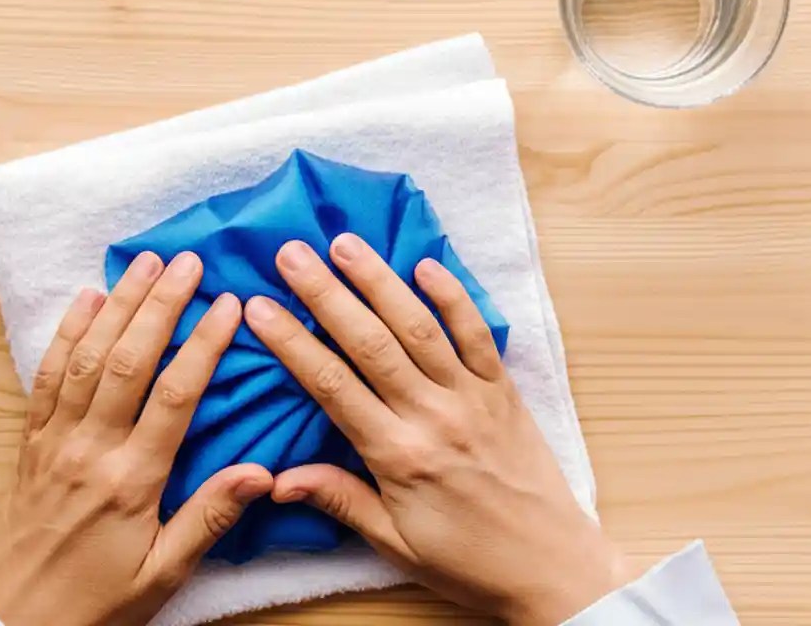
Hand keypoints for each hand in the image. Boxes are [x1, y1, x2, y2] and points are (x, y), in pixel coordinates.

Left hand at [0, 252, 272, 625]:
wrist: (13, 623)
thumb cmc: (96, 604)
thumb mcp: (164, 575)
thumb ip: (210, 518)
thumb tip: (261, 473)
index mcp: (132, 481)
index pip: (175, 395)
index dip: (204, 343)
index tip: (229, 304)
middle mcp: (90, 449)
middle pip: (127, 360)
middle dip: (159, 304)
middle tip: (187, 260)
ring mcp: (54, 441)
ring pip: (85, 358)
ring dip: (115, 305)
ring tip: (142, 262)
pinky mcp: (29, 443)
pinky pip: (46, 377)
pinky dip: (65, 333)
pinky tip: (84, 300)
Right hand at [243, 235, 632, 625]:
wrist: (553, 568)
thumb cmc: (467, 561)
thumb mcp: (394, 543)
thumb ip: (339, 499)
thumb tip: (276, 481)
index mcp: (398, 455)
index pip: (332, 385)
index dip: (291, 343)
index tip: (257, 307)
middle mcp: (433, 416)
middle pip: (370, 343)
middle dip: (325, 294)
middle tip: (292, 253)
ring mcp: (472, 398)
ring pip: (419, 326)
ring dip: (380, 281)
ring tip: (345, 244)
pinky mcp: (504, 391)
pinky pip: (477, 335)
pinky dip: (452, 297)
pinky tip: (425, 264)